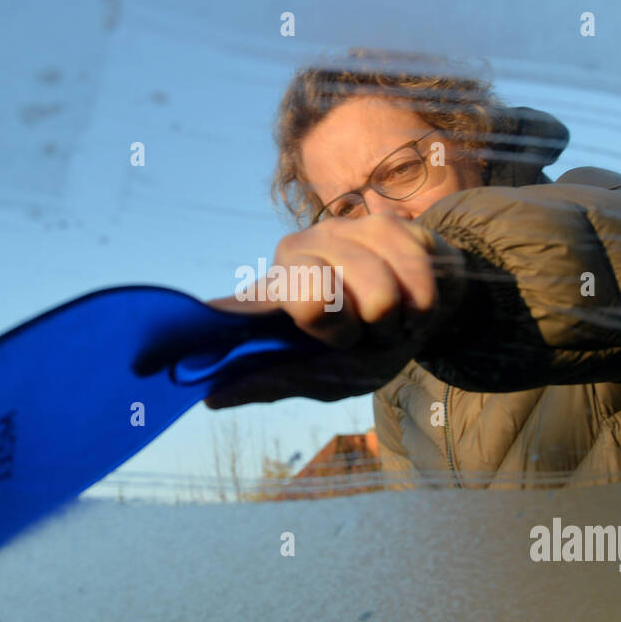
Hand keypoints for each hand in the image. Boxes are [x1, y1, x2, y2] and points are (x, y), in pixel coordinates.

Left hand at [204, 215, 465, 407]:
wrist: (427, 313)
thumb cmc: (368, 345)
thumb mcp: (327, 377)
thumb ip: (276, 382)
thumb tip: (210, 398)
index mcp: (272, 293)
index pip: (242, 305)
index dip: (230, 322)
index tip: (193, 347)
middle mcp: (294, 252)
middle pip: (316, 302)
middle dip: (349, 333)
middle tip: (356, 334)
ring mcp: (340, 230)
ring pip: (379, 296)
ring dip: (393, 323)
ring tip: (386, 320)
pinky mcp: (388, 222)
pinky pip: (414, 278)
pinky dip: (423, 306)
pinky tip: (412, 302)